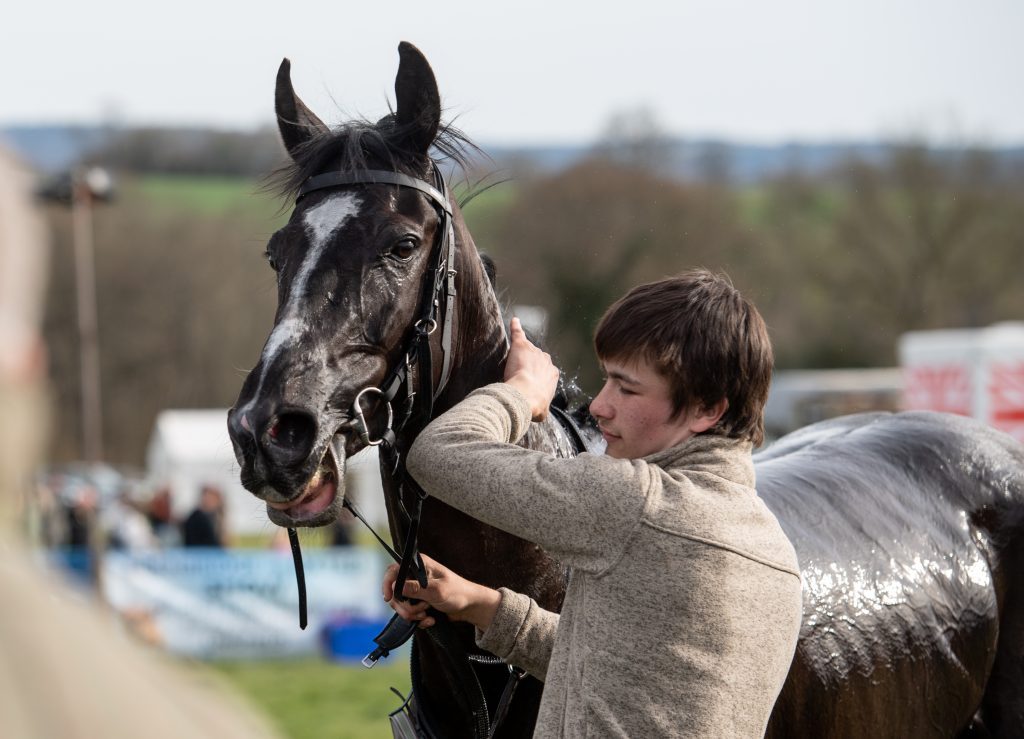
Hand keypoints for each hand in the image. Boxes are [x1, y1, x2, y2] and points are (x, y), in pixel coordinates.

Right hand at [382, 553, 501, 630]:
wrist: (469, 607)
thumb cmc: (458, 593)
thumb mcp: (437, 590)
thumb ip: (416, 588)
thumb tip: (395, 586)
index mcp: (419, 565)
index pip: (394, 570)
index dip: (387, 583)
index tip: (388, 598)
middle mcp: (415, 576)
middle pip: (395, 592)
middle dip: (405, 606)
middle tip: (421, 610)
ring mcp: (416, 590)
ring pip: (401, 605)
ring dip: (413, 614)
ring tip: (427, 615)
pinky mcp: (418, 602)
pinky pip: (409, 613)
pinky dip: (418, 620)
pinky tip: (430, 619)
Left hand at [503, 317, 559, 421]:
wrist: (526, 394)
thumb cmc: (534, 404)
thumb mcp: (542, 411)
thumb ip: (542, 410)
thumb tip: (540, 414)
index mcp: (552, 374)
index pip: (544, 371)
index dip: (535, 377)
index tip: (528, 383)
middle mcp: (546, 360)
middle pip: (536, 359)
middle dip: (529, 365)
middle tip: (518, 375)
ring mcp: (534, 352)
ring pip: (526, 351)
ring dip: (519, 355)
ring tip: (510, 363)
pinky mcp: (521, 346)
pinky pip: (518, 333)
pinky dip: (516, 327)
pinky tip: (514, 321)